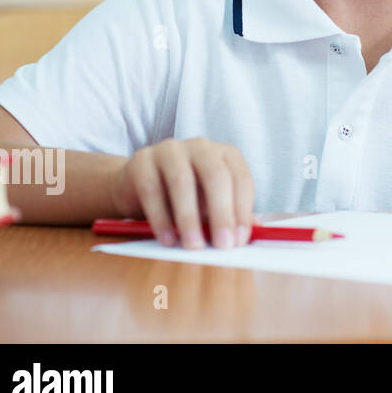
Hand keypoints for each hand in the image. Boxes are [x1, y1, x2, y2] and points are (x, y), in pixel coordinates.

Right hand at [110, 137, 255, 248]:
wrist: (137, 185)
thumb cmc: (184, 197)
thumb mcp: (211, 204)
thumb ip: (232, 213)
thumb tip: (254, 230)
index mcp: (225, 154)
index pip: (241, 179)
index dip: (242, 211)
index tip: (239, 240)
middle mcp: (201, 146)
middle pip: (216, 176)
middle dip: (221, 214)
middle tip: (222, 245)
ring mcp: (170, 150)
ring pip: (182, 182)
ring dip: (189, 218)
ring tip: (193, 245)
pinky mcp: (142, 160)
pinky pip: (152, 189)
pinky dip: (161, 218)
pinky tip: (168, 239)